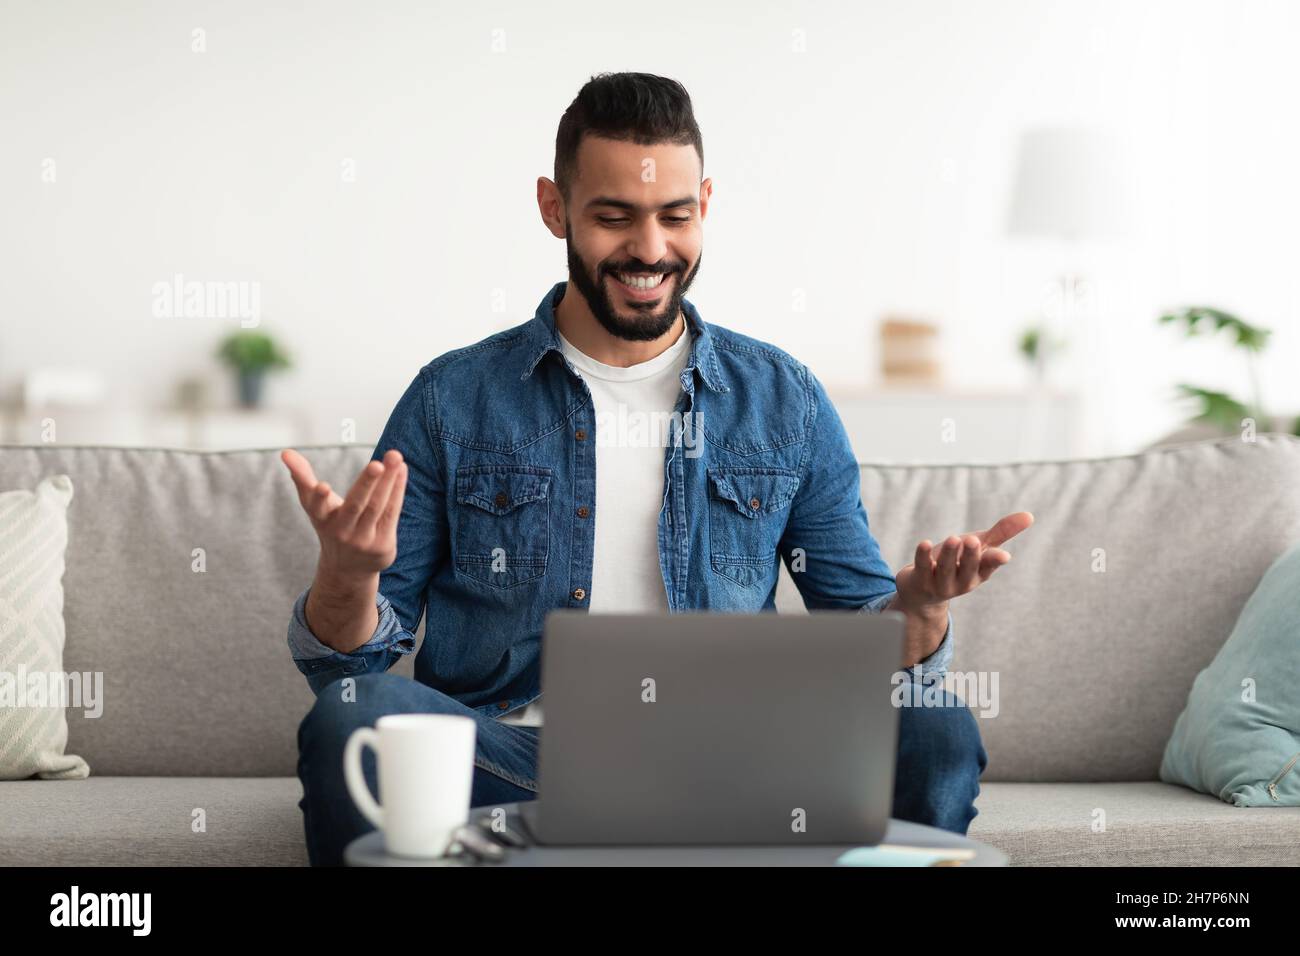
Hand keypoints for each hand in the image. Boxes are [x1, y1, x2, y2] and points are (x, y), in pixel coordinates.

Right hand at [280, 447, 407, 578]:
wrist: (348, 569)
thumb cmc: (331, 526)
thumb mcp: (314, 506)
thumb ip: (302, 478)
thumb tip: (285, 452)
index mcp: (321, 518)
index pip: (318, 507)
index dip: (319, 497)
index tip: (322, 486)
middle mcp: (341, 531)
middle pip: (356, 505)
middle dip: (367, 483)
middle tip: (377, 465)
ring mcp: (363, 539)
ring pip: (377, 506)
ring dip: (389, 481)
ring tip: (395, 457)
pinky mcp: (382, 544)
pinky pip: (392, 512)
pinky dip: (397, 490)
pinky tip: (401, 470)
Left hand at [894, 511, 1033, 613]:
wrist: (922, 591)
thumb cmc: (956, 563)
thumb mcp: (980, 546)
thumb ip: (1002, 532)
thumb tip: (1030, 516)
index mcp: (979, 573)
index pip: (988, 567)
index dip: (994, 561)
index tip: (1003, 555)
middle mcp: (962, 581)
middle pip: (967, 569)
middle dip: (971, 556)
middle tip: (972, 540)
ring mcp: (940, 584)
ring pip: (946, 570)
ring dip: (950, 554)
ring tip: (953, 538)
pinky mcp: (920, 580)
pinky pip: (922, 568)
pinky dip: (923, 556)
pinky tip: (925, 543)